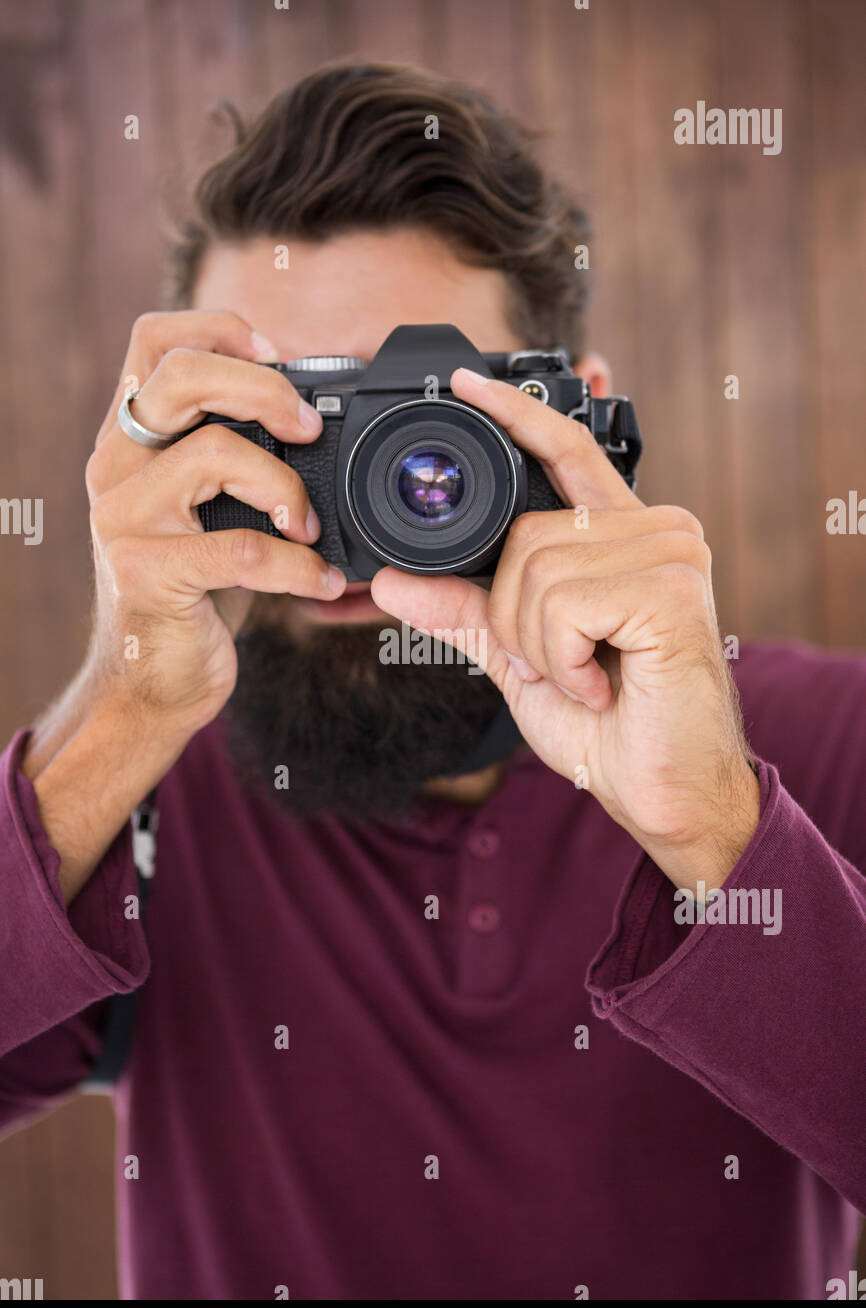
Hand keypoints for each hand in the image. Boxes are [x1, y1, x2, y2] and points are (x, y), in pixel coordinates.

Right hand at [85, 309, 345, 733]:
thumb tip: (318, 414)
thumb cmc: (197, 591)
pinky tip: (319, 580)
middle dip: (264, 389)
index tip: (280, 356)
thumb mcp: (211, 511)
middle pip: (182, 376)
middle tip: (309, 427)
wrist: (155, 681)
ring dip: (286, 487)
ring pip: (214, 454)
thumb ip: (237, 456)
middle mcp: (114, 468)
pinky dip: (296, 564)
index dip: (221, 330)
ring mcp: (122, 519)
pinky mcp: (145, 573)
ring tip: (311, 527)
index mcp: (130, 440)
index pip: (154, 340)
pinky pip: (240, 548)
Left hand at [371, 367, 759, 890]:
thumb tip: (386, 580)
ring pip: (536, 570)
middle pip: (525, 532)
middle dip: (513, 614)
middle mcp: (657, 527)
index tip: (462, 383)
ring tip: (585, 674)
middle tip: (558, 662)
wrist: (663, 791)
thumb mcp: (519, 658)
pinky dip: (562, 658)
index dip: (515, 415)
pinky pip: (563, 604)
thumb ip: (463, 612)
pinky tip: (602, 684)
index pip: (564, 450)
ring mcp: (672, 552)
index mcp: (622, 534)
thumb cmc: (607, 724)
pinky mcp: (673, 590)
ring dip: (537, 643)